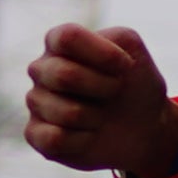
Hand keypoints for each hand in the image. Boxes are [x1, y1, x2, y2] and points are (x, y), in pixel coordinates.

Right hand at [23, 21, 177, 177]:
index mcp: (59, 42)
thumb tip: (100, 53)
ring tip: (102, 115)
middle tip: (116, 91)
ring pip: (67, 113)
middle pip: (64, 76)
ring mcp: (36, 101)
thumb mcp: (136, 52)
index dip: (103, 54)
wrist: (142, 126)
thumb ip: (119, 39)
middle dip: (104, 88)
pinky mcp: (35, 134)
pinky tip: (90, 134)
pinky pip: (55, 139)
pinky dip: (84, 140)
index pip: (67, 37)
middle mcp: (41, 68)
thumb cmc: (133, 83)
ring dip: (97, 117)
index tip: (127, 66)